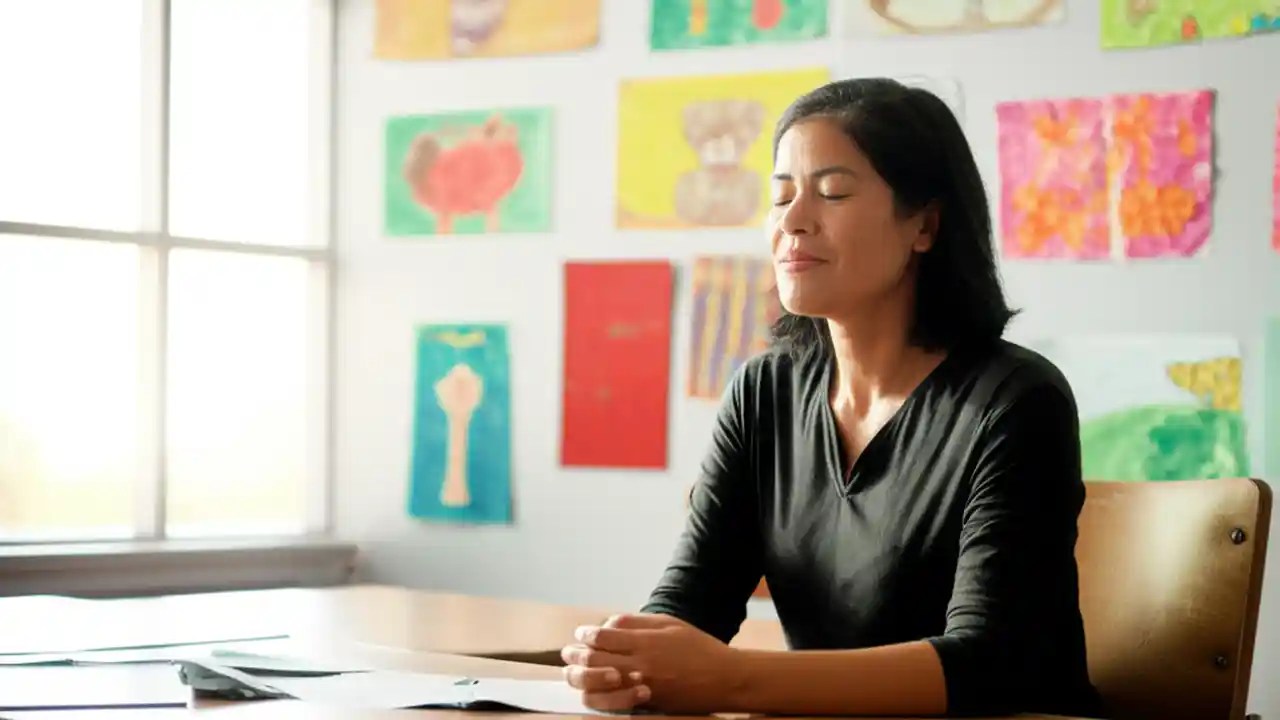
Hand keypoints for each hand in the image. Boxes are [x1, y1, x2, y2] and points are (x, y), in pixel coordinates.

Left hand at [560, 613, 742, 713]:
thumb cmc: (698, 647)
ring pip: (597, 685)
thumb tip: (609, 623)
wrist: (724, 678)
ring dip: (580, 677)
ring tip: (573, 670)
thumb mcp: (670, 624)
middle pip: (594, 661)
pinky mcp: (646, 704)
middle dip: (576, 655)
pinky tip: (592, 687)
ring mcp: (641, 687)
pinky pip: (612, 701)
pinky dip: (597, 694)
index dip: (586, 635)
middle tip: (568, 652)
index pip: (602, 637)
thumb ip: (637, 623)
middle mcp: (640, 665)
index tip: (582, 634)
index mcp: (645, 642)